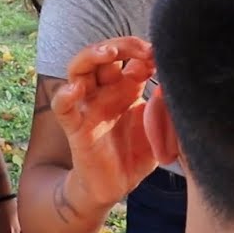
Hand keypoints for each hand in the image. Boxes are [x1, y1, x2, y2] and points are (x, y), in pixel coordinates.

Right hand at [53, 37, 157, 209]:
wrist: (115, 186)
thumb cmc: (137, 155)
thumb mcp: (161, 131)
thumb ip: (168, 112)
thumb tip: (171, 89)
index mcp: (128, 88)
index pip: (132, 57)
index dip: (145, 51)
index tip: (162, 55)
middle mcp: (106, 91)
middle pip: (104, 55)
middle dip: (122, 45)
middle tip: (142, 49)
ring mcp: (88, 106)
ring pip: (79, 70)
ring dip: (91, 56)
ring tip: (108, 53)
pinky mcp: (75, 128)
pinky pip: (62, 108)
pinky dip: (64, 95)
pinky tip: (74, 89)